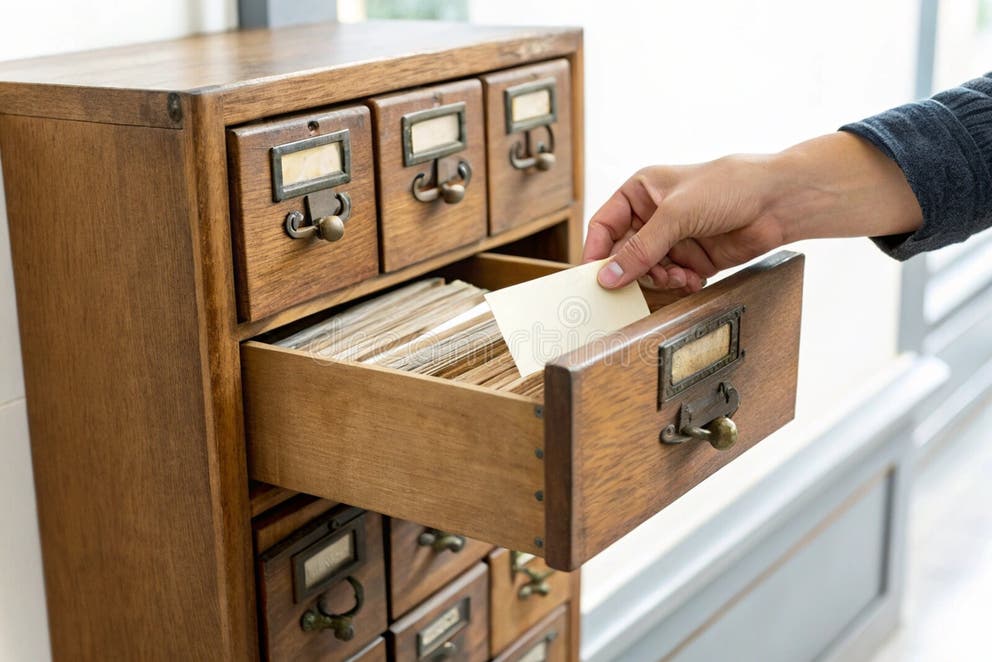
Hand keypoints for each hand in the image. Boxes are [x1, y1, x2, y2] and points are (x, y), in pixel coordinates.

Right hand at [583, 132, 923, 288]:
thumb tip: (609, 276)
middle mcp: (654, 216)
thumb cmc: (728, 186)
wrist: (777, 201)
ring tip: (677, 276)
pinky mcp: (694, 258)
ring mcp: (675, 238)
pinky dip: (679, 283)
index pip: (605, 225)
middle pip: (625, 253)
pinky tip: (692, 278)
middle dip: (633, 270)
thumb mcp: (676, 215)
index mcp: (641, 192)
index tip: (595, 276)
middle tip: (636, 285)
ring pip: (649, 270)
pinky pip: (673, 279)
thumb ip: (640, 249)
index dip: (597, 251)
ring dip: (660, 279)